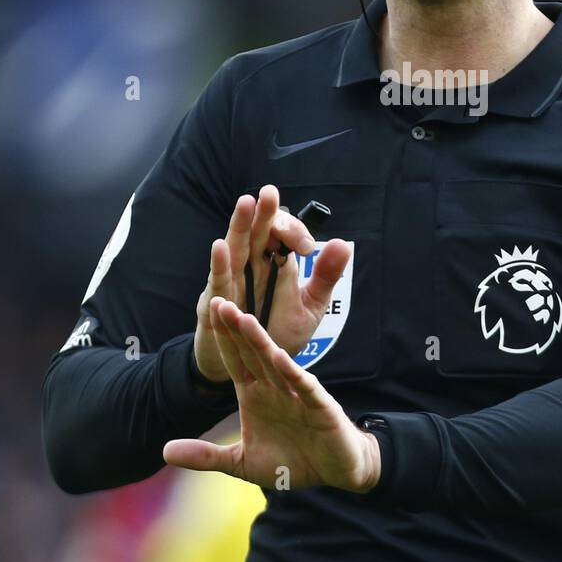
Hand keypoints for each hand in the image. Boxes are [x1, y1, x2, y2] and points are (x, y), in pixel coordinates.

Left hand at [166, 296, 381, 493]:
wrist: (334, 472)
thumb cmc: (290, 462)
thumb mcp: (241, 462)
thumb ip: (206, 455)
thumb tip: (165, 451)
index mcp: (255, 395)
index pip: (235, 360)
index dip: (222, 337)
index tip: (209, 309)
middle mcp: (275, 389)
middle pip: (253, 354)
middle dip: (236, 330)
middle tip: (220, 302)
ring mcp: (298, 395)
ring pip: (277, 364)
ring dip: (262, 343)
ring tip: (245, 320)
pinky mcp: (321, 407)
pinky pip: (305, 387)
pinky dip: (294, 374)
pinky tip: (281, 358)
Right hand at [193, 184, 352, 385]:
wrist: (256, 369)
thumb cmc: (279, 334)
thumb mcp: (310, 307)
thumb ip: (325, 277)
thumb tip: (343, 243)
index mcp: (277, 264)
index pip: (284, 236)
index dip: (294, 233)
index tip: (305, 247)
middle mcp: (254, 267)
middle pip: (258, 233)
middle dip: (264, 213)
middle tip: (269, 192)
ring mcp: (234, 282)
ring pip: (236, 249)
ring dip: (239, 226)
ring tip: (245, 202)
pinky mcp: (217, 303)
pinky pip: (219, 282)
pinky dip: (219, 264)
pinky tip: (220, 245)